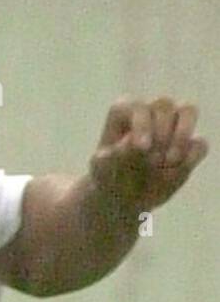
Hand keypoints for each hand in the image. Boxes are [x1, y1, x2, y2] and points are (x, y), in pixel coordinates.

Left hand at [89, 97, 207, 213]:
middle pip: (164, 104)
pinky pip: (200, 143)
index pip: (136, 105)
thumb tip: (129, 144)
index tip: (141, 148)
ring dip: (182, 135)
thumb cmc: (107, 176)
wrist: (123, 198)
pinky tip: (176, 171)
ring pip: (188, 111)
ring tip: (169, 162)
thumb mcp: (101, 170)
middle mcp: (150, 113)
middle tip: (152, 160)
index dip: (141, 124)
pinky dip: (192, 157)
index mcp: (124, 112)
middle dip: (161, 131)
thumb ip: (111, 157)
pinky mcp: (189, 147)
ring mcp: (172, 127)